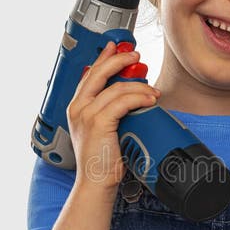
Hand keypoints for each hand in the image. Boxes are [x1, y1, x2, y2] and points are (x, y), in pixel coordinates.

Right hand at [67, 41, 160, 190]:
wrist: (95, 182)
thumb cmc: (102, 160)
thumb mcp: (102, 131)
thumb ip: (109, 112)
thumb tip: (129, 97)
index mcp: (76, 107)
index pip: (89, 74)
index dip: (103, 58)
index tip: (115, 47)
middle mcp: (78, 108)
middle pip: (98, 73)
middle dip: (119, 60)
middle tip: (136, 56)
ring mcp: (86, 114)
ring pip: (116, 88)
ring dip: (139, 86)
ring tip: (153, 92)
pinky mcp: (99, 122)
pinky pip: (123, 101)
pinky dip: (139, 97)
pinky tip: (149, 100)